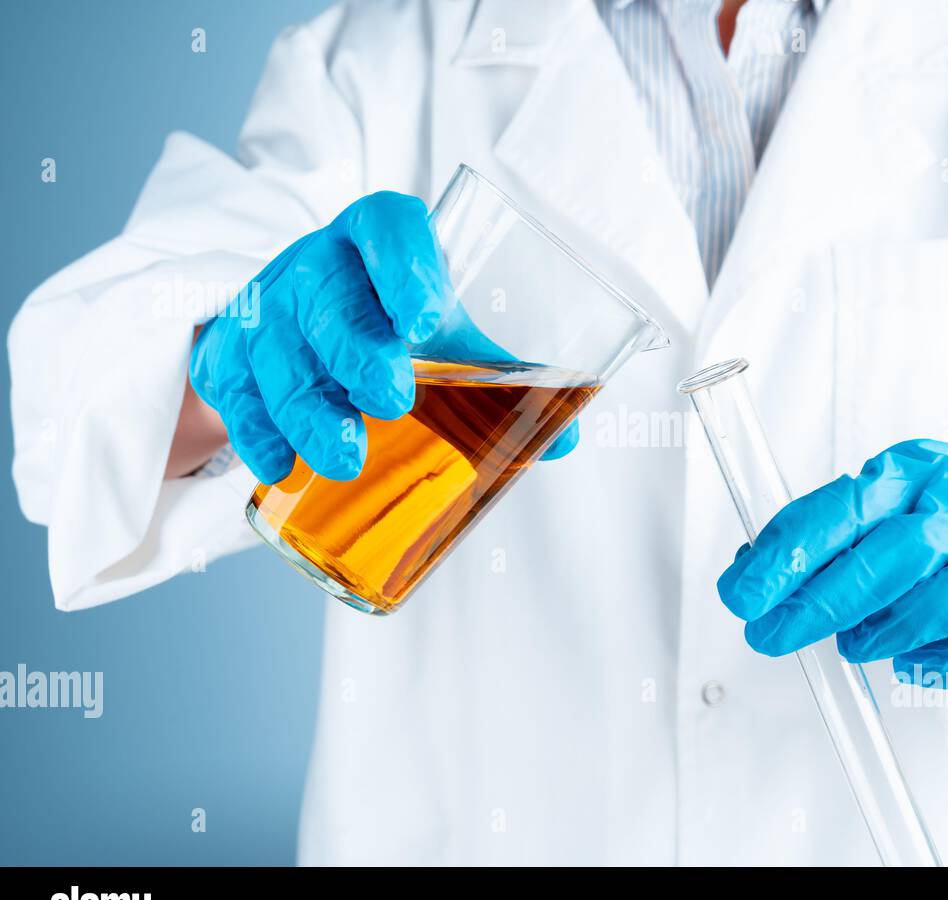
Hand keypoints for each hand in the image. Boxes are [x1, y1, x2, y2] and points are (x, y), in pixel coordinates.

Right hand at [189, 191, 575, 484]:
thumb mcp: (438, 327)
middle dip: (358, 352)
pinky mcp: (228, 353)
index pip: (389, 228)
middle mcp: (317, 264)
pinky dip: (256, 432)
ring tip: (346, 458)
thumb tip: (563, 441)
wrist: (296, 316)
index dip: (405, 267)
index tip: (428, 320)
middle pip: (329, 299)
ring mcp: (266, 307)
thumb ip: (496, 373)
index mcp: (378, 239)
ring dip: (310, 410)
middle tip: (393, 401)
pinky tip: (280, 466)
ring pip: (278, 354)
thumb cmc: (387, 317)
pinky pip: (235, 392)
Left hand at [716, 439, 947, 684]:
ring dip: (899, 626)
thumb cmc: (945, 535)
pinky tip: (918, 667)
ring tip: (854, 646)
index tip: (743, 592)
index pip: (845, 505)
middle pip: (901, 549)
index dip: (789, 552)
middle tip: (775, 635)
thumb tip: (746, 570)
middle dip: (828, 599)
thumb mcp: (879, 515)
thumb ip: (820, 540)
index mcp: (918, 471)